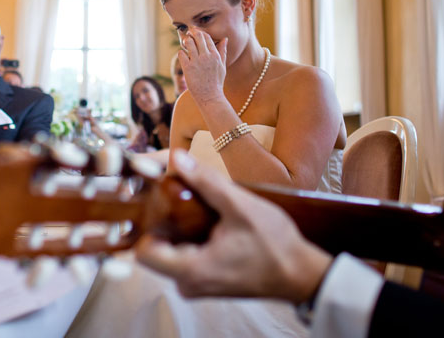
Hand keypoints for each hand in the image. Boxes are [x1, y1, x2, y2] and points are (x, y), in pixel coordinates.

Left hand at [136, 150, 331, 303]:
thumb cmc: (275, 244)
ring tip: (201, 209)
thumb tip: (177, 157)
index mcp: (190, 270)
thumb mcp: (240, 207)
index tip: (160, 201)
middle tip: (182, 198)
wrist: (300, 274)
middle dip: (166, 222)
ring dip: (181, 230)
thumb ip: (206, 183)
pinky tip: (210, 223)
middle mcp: (188, 284)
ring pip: (171, 252)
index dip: (147, 224)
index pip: (143, 251)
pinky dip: (192, 239)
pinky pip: (185, 258)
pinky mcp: (207, 282)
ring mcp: (197, 285)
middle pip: (156, 248)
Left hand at [179, 30, 226, 106]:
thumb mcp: (222, 66)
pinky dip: (181, 53)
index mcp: (215, 55)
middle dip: (192, 33)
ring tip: (185, 43)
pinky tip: (183, 56)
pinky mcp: (188, 68)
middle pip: (197, 37)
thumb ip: (223, 51)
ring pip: (188, 43)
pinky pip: (181, 54)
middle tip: (188, 34)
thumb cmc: (216, 82)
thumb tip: (225, 39)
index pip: (206, 37)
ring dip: (185, 41)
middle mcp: (206, 56)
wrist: (210, 97)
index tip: (196, 33)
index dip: (200, 33)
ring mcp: (196, 62)